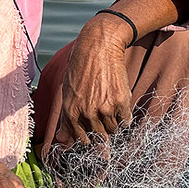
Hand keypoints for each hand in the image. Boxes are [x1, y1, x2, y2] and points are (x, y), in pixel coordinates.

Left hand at [55, 14, 132, 145]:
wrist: (99, 46)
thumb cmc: (80, 66)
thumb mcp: (68, 91)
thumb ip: (66, 119)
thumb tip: (62, 141)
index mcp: (72, 110)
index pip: (81, 138)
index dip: (88, 137)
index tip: (93, 136)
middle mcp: (88, 112)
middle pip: (99, 135)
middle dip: (102, 130)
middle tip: (103, 117)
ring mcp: (105, 108)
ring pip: (113, 129)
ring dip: (114, 122)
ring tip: (111, 106)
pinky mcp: (121, 101)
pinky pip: (126, 120)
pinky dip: (125, 115)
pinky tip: (120, 104)